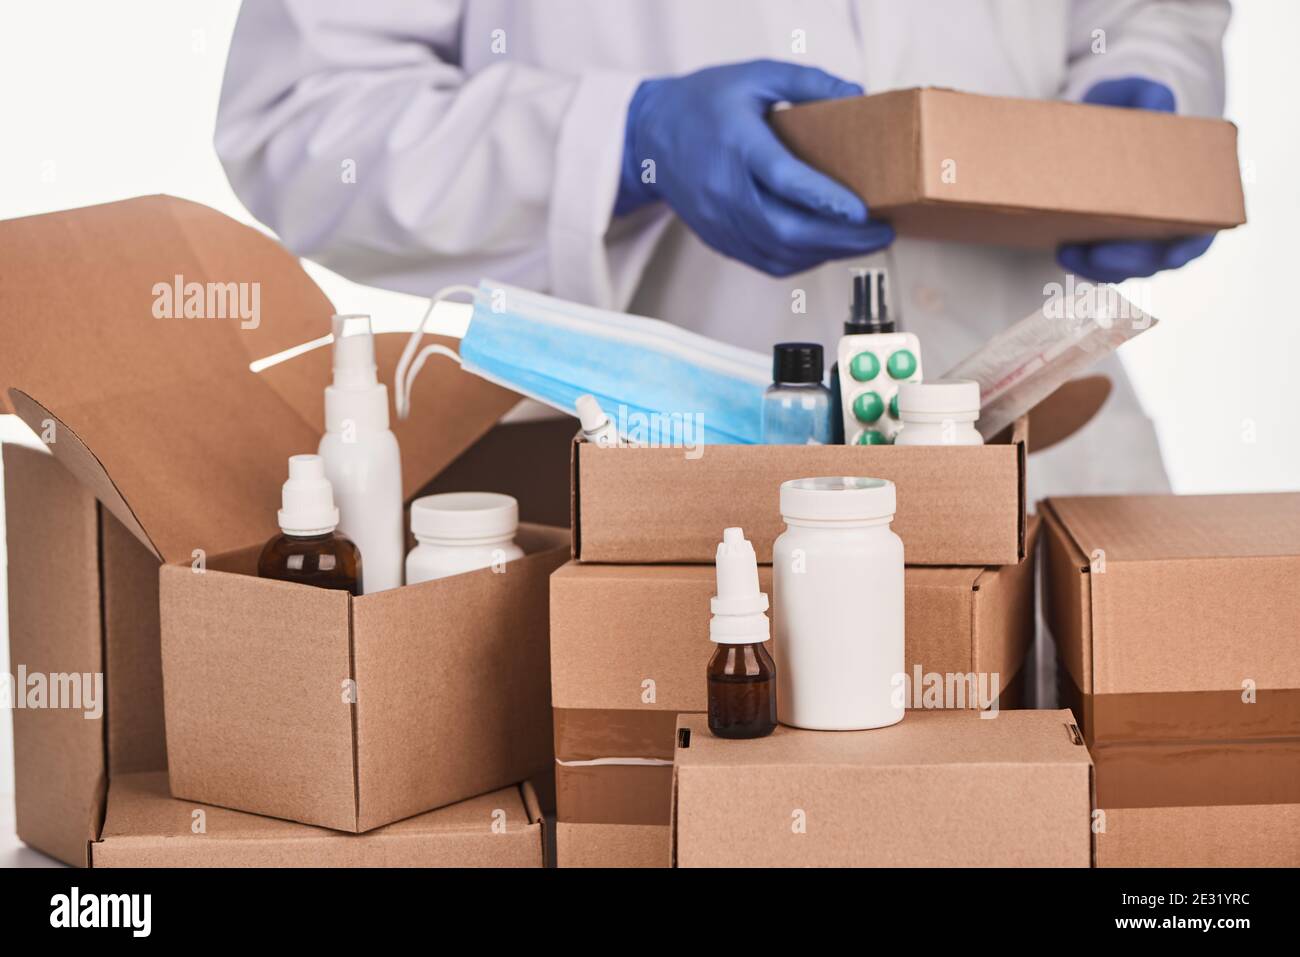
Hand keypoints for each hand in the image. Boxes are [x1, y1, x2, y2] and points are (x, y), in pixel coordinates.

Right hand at [616, 59, 893, 276]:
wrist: (650, 138)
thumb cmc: (707, 102)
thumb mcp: (756, 75)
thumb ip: (808, 82)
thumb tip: (859, 97)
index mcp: (735, 143)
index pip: (782, 179)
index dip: (824, 199)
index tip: (862, 211)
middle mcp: (724, 189)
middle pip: (785, 228)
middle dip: (840, 239)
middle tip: (882, 232)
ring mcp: (719, 221)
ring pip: (779, 253)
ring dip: (827, 254)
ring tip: (864, 242)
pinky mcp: (719, 240)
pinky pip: (766, 262)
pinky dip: (803, 261)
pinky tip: (828, 249)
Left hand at [1057, 77, 1214, 282]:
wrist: (1107, 116)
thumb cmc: (1135, 107)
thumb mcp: (1143, 94)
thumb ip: (1151, 97)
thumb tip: (1158, 105)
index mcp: (1193, 195)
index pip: (1199, 235)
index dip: (1186, 248)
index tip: (1168, 253)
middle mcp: (1167, 226)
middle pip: (1153, 260)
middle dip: (1125, 262)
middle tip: (1098, 254)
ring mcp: (1134, 237)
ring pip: (1120, 268)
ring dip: (1094, 267)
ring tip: (1066, 252)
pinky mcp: (1102, 238)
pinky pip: (1095, 262)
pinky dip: (1080, 261)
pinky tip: (1060, 250)